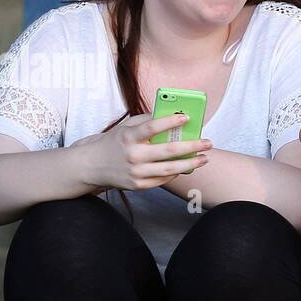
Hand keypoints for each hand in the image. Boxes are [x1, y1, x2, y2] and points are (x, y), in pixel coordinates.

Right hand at [74, 113, 211, 191]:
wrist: (93, 165)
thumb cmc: (115, 142)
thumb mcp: (126, 127)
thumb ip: (147, 121)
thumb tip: (173, 115)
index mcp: (128, 137)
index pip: (151, 127)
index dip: (170, 121)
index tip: (187, 117)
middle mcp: (132, 155)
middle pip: (167, 151)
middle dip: (191, 146)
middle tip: (208, 143)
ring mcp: (135, 172)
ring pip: (170, 168)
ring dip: (191, 163)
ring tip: (204, 158)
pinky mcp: (138, 185)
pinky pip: (163, 179)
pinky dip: (177, 172)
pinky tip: (187, 166)